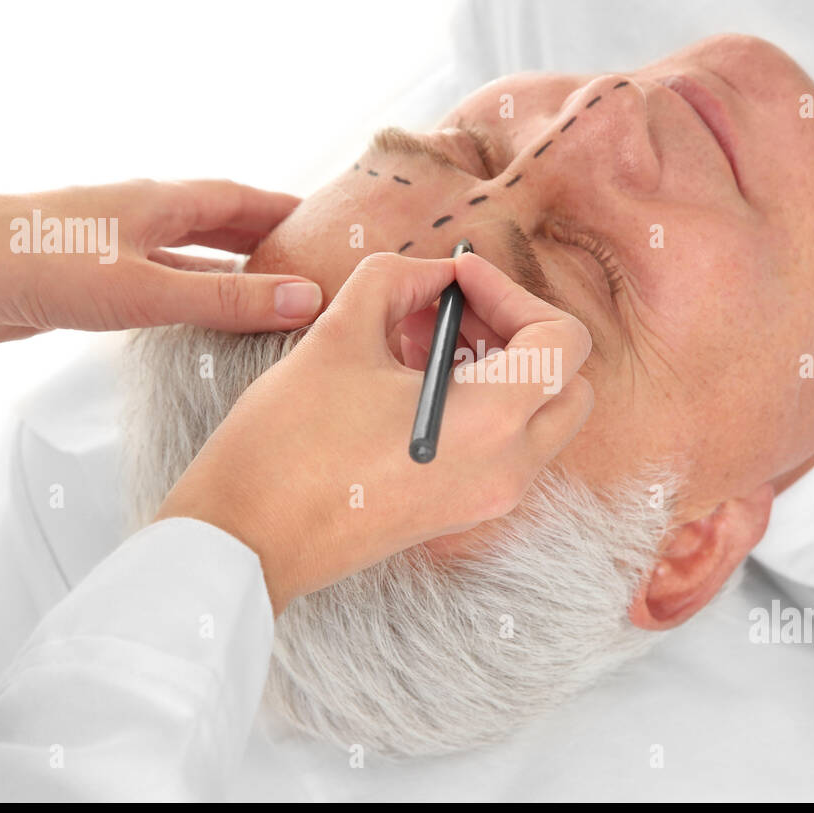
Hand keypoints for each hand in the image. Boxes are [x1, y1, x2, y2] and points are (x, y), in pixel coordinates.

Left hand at [0, 180, 322, 349]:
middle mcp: (140, 220)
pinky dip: (189, 306)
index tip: (330, 226)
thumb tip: (302, 298)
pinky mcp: (88, 287)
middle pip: (218, 227)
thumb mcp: (147, 288)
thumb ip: (225, 298)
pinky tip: (198, 326)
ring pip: (189, 263)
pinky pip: (157, 293)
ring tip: (271, 302)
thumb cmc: (32, 261)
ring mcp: (113, 253)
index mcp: (159, 202)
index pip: (243, 200)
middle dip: (266, 244)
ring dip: (228, 279)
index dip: (288, 211)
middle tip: (311, 266)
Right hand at [155, 250, 594, 613]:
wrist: (247, 539)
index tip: (458, 278)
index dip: (513, 292)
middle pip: (566, 381)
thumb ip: (398, 280)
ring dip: (499, 365)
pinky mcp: (462, 511)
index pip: (562, 340)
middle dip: (519, 330)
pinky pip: (505, 446)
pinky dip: (482, 404)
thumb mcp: (339, 334)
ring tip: (417, 339)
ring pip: (537, 415)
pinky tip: (411, 381)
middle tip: (453, 308)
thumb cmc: (287, 442)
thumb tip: (437, 273)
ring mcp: (489, 498)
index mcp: (493, 422)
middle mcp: (509, 468)